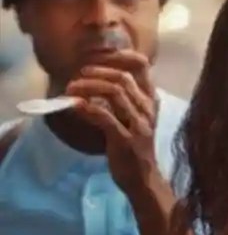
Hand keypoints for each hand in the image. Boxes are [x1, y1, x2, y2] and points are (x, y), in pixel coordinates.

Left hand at [64, 50, 160, 194]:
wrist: (143, 179)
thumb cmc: (135, 147)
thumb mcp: (136, 118)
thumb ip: (125, 99)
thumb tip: (97, 80)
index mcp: (151, 100)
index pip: (141, 66)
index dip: (119, 56)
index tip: (97, 58)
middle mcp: (147, 108)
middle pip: (122, 77)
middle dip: (95, 72)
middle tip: (77, 76)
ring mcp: (138, 123)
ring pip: (114, 92)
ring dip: (87, 87)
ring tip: (70, 90)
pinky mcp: (125, 139)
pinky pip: (104, 116)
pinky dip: (86, 108)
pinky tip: (74, 106)